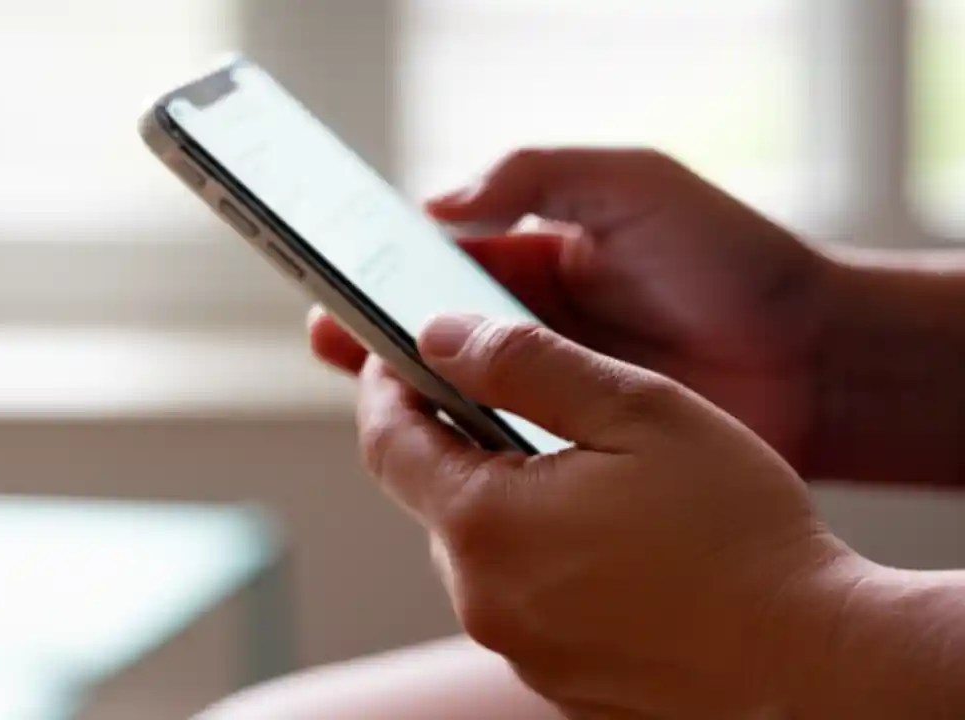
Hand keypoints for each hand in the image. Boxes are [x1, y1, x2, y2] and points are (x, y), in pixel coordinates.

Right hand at [313, 148, 833, 468]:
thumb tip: (439, 204)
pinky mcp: (577, 450)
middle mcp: (532, 328)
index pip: (438, 264)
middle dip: (375, 335)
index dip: (384, 272)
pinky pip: (505, 451)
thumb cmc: (728, 259)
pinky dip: (467, 453)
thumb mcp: (634, 185)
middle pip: (432, 333)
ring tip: (368, 398)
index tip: (336, 280)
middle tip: (328, 340)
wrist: (817, 359)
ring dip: (410, 398)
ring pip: (457, 395)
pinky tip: (435, 456)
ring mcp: (551, 392)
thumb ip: (538, 175)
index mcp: (535, 260)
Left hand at [358, 314, 861, 717]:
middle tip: (516, 403)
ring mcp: (518, 647)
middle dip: (457, 442)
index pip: (388, 442)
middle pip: (433, 497)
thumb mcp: (637, 411)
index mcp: (486, 524)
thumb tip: (441, 336)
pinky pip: (524, 599)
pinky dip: (544, 559)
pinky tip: (614, 543)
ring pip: (482, 550)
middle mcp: (484, 598)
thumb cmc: (739, 534)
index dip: (385, 387)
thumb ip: (525, 364)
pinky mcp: (556, 679)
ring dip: (508, 503)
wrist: (816, 664)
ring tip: (585, 475)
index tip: (396, 353)